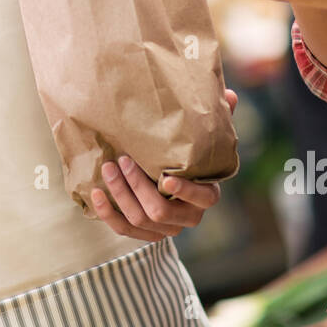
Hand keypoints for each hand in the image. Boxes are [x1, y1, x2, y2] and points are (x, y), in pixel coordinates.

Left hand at [91, 89, 236, 240]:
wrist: (167, 181)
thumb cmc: (186, 155)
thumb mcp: (201, 139)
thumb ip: (215, 120)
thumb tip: (231, 93)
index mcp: (207, 194)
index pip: (203, 199)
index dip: (184, 190)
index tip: (165, 176)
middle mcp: (187, 216)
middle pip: (160, 211)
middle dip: (137, 186)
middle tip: (122, 160)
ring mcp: (165, 229)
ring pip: (139, 219)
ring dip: (120, 194)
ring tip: (107, 168)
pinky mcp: (143, 233)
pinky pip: (123, 229)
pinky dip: (107, 213)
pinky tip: (96, 193)